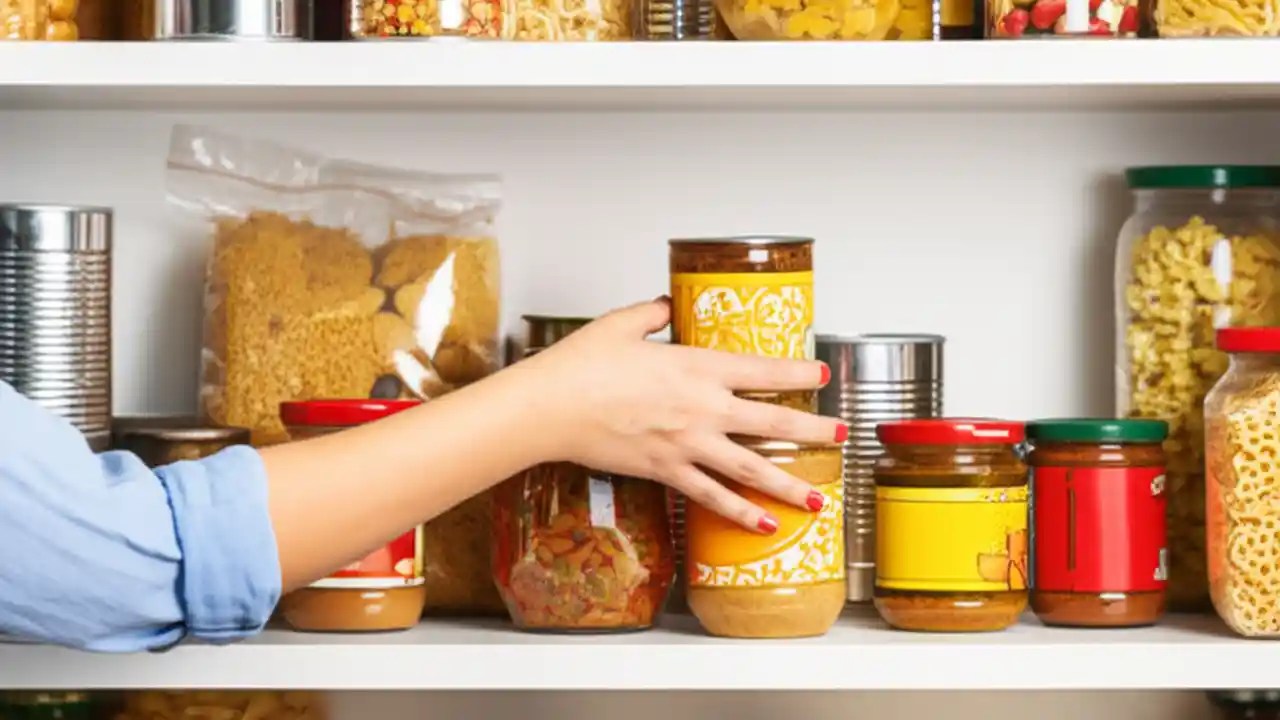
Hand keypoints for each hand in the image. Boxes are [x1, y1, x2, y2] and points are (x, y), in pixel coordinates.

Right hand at [519, 297, 844, 533]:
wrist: (550, 406)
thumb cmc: (581, 364)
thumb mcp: (621, 324)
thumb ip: (651, 313)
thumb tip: (665, 305)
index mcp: (696, 366)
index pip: (763, 370)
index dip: (798, 374)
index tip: (821, 376)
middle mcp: (703, 408)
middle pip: (773, 422)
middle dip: (814, 431)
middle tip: (842, 437)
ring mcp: (688, 444)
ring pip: (753, 468)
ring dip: (790, 485)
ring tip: (819, 499)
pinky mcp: (667, 471)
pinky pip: (712, 497)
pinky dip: (741, 513)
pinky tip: (766, 525)